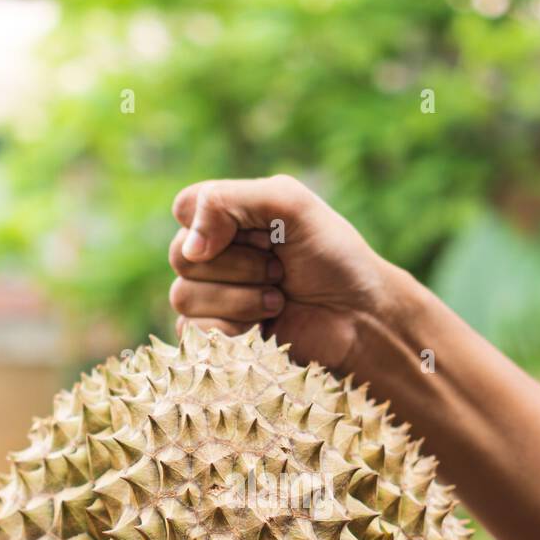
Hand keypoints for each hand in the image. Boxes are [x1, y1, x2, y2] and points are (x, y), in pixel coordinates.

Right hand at [168, 174, 411, 371]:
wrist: (359, 318)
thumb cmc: (333, 258)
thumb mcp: (290, 204)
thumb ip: (229, 201)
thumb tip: (191, 248)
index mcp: (228, 216)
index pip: (185, 208)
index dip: (217, 223)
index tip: (266, 236)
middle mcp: (213, 255)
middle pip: (181, 256)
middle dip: (239, 266)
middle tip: (280, 272)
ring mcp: (212, 297)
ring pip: (183, 297)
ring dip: (240, 300)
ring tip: (278, 301)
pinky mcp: (217, 338)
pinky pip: (192, 333)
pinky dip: (232, 330)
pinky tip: (265, 329)